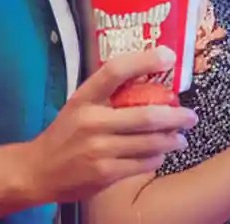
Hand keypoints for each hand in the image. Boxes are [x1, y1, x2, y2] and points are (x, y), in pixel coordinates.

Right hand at [21, 47, 199, 203]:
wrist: (38, 171)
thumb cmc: (65, 134)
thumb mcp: (78, 106)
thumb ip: (106, 94)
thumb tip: (147, 77)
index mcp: (83, 98)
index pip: (115, 71)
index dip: (144, 60)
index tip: (168, 56)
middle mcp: (91, 122)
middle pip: (146, 115)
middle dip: (176, 116)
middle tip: (191, 115)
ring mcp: (99, 150)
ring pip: (150, 143)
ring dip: (172, 139)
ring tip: (181, 137)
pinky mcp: (105, 174)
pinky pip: (143, 163)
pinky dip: (157, 157)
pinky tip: (160, 153)